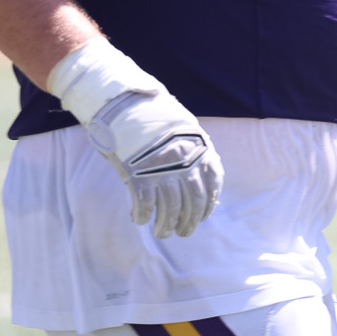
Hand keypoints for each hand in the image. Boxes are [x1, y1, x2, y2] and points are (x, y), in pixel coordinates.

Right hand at [48, 37, 222, 237]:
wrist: (124, 102)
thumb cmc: (151, 114)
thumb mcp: (182, 127)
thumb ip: (191, 149)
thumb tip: (196, 173)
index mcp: (199, 149)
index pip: (212, 184)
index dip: (208, 205)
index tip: (202, 216)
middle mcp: (185, 163)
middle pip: (193, 202)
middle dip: (189, 222)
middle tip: (183, 232)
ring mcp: (162, 171)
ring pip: (169, 209)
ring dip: (166, 225)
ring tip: (162, 232)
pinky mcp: (138, 176)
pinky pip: (143, 205)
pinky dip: (142, 215)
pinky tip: (138, 219)